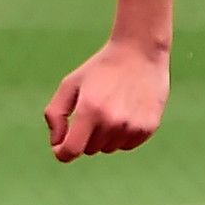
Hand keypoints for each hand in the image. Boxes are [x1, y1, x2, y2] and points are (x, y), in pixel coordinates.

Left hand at [43, 38, 168, 162]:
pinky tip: (127, 110)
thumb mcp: (71, 84)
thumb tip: (56, 144)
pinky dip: (123, 134)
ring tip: (112, 106)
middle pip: (89, 149)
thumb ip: (56, 114)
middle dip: (85, 135)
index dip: (62, 152)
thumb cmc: (101, 68)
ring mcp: (132, 127)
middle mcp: (112, 122)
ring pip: (108, 148)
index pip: (71, 150)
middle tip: (93, 108)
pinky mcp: (148, 128)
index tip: (60, 147)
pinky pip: (127, 145)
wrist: (140, 52)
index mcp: (90, 110)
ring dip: (105, 135)